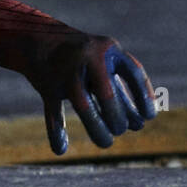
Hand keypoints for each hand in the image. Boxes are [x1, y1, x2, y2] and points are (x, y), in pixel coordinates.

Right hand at [22, 35, 157, 154]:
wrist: (37, 37)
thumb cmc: (81, 57)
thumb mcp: (102, 63)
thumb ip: (119, 88)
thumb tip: (138, 124)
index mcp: (108, 49)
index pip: (133, 72)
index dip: (144, 96)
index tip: (150, 117)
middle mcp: (88, 57)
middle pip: (107, 93)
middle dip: (117, 117)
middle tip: (121, 130)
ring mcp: (65, 71)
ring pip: (83, 105)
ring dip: (96, 127)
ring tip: (106, 143)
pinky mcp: (47, 85)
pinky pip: (53, 112)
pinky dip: (56, 132)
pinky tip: (60, 150)